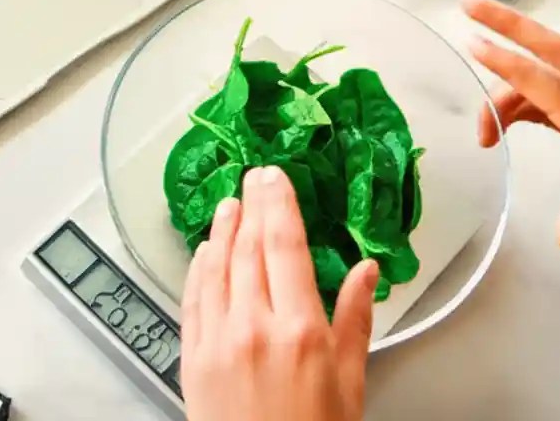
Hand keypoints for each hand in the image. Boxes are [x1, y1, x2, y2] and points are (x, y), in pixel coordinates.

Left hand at [180, 167, 377, 420]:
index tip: (275, 178)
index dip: (278, 204)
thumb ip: (355, 320)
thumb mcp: (350, 383)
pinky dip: (198, 268)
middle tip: (253, 177)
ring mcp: (218, 340)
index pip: (285, 246)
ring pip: (217, 267)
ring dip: (222, 229)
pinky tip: (204, 252)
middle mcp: (255, 327)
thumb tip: (366, 272)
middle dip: (252, 206)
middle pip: (249, 248)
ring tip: (229, 204)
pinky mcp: (193, 356)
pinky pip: (193, 298)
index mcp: (301, 330)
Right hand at [462, 0, 559, 253]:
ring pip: (553, 64)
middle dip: (509, 24)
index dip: (511, 66)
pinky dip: (523, 90)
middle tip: (468, 4)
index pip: (553, 87)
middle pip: (555, 49)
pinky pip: (555, 85)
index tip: (474, 43)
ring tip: (478, 103)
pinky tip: (505, 117)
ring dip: (511, 61)